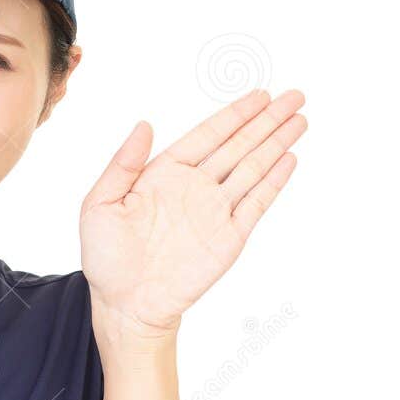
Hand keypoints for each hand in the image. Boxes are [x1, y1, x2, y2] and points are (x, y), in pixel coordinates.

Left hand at [80, 89, 305, 337]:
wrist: (126, 305)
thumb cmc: (106, 258)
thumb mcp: (100, 205)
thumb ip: (122, 164)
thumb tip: (145, 125)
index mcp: (164, 174)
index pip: (208, 135)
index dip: (235, 114)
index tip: (260, 94)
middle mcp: (195, 187)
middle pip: (238, 145)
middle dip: (266, 120)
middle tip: (294, 97)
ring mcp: (215, 212)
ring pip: (253, 168)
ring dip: (277, 144)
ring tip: (300, 120)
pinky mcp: (229, 238)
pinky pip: (256, 204)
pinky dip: (273, 182)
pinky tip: (289, 159)